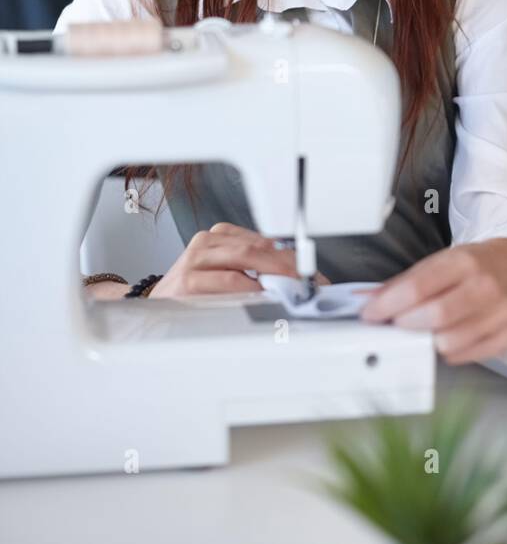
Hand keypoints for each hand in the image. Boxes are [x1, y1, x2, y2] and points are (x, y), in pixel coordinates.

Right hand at [148, 221, 330, 298]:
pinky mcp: (188, 279)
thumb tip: (295, 280)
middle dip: (288, 265)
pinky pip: (228, 280)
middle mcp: (207, 242)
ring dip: (274, 274)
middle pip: (258, 247)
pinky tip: (264, 295)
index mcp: (220, 235)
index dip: (292, 257)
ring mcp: (196, 258)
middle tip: (308, 282)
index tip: (312, 274)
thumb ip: (254, 271)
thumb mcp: (226, 274)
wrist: (158, 308)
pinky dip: (251, 288)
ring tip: (293, 288)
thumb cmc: (195, 293)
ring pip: (246, 258)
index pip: (264, 241)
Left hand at [360, 241, 506, 364]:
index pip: (419, 286)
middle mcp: (485, 287)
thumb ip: (409, 280)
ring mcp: (499, 315)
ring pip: (448, 342)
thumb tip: (370, 298)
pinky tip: (449, 336)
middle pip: (434, 316)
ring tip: (425, 329)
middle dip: (405, 324)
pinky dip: (448, 351)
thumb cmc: (480, 266)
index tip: (370, 313)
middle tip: (395, 324)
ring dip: (427, 340)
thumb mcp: (446, 259)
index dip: (388, 304)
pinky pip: (464, 356)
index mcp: (465, 261)